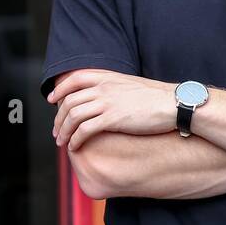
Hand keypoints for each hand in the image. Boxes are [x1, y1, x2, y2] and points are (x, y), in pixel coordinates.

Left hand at [46, 69, 175, 152]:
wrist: (173, 104)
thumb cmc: (155, 98)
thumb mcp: (130, 85)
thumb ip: (113, 88)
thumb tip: (103, 98)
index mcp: (107, 77)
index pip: (74, 79)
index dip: (60, 90)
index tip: (52, 101)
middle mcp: (103, 87)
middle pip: (70, 101)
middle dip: (59, 118)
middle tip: (56, 131)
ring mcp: (107, 102)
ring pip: (73, 116)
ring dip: (64, 131)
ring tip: (62, 142)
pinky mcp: (113, 118)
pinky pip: (85, 129)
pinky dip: (75, 139)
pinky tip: (75, 147)